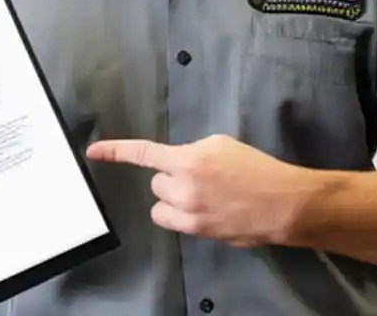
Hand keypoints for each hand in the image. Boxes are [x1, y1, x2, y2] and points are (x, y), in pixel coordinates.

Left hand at [85, 134, 313, 247]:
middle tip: (197, 176)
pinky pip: (172, 221)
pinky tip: (202, 208)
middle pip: (156, 183)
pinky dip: (180, 214)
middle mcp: (184, 188)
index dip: (115, 151)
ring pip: (161, 205)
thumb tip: (180, 163)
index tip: (94, 151)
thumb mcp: (221, 144)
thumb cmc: (256, 169)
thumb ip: (193, 151)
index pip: (144, 153)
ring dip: (173, 198)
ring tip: (200, 194)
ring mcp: (190, 213)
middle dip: (170, 178)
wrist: (282, 203)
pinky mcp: (198, 231)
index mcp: (189, 160)